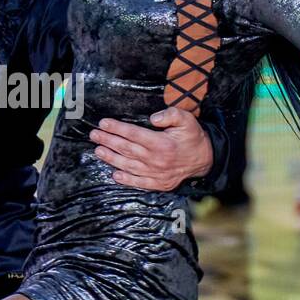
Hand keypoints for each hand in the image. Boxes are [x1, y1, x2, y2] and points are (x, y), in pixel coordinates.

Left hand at [92, 108, 211, 190]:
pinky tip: (114, 175)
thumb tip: (153, 118)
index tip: (104, 123)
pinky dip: (126, 180)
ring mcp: (157, 174)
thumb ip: (170, 115)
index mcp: (162, 144)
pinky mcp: (159, 184)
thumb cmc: (193, 137)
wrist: (205, 159)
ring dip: (111, 158)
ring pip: (129, 165)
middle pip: (127, 149)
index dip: (117, 128)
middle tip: (94, 135)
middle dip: (108, 141)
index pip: (134, 134)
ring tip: (98, 151)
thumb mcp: (186, 120)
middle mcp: (157, 160)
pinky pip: (139, 183)